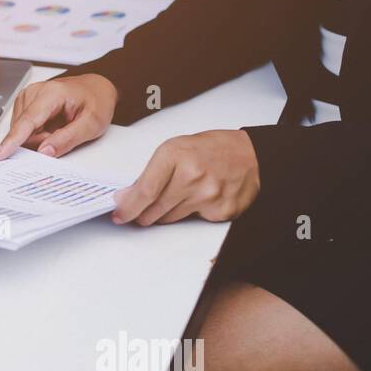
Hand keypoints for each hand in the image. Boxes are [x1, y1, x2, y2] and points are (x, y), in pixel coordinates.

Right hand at [0, 74, 116, 159]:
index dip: (14, 139)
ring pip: (22, 131)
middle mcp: (34, 92)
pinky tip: (50, 127)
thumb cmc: (96, 102)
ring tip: (58, 129)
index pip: (28, 121)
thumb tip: (44, 152)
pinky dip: (36, 133)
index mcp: (52, 93)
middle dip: (40, 141)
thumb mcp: (91, 124)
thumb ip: (67, 139)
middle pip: (24, 130)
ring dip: (39, 138)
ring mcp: (27, 97)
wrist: (95, 88)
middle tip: (62, 135)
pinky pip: (24, 128)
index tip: (1, 154)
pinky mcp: (24, 103)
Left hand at [112, 130, 259, 225]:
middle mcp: (192, 175)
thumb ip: (150, 173)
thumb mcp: (175, 149)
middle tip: (139, 212)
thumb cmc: (210, 149)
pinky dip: (190, 213)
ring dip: (165, 213)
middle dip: (142, 214)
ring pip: (170, 218)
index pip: (145, 191)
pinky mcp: (221, 211)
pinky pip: (193, 221)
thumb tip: (127, 197)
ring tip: (176, 196)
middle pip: (155, 209)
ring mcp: (208, 195)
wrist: (250, 155)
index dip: (128, 207)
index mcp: (176, 155)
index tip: (120, 215)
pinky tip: (199, 198)